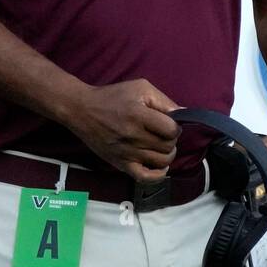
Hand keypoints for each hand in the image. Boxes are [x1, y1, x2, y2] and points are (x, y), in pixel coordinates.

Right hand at [64, 79, 178, 182]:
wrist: (82, 110)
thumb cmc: (112, 96)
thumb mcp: (140, 88)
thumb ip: (164, 100)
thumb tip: (184, 113)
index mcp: (139, 115)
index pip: (171, 130)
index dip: (175, 127)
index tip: (169, 123)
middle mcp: (133, 136)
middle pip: (168, 147)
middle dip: (171, 140)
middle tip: (163, 133)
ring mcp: (126, 153)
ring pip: (161, 162)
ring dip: (167, 155)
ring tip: (160, 146)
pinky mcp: (120, 164)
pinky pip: (145, 178)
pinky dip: (158, 175)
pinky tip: (159, 166)